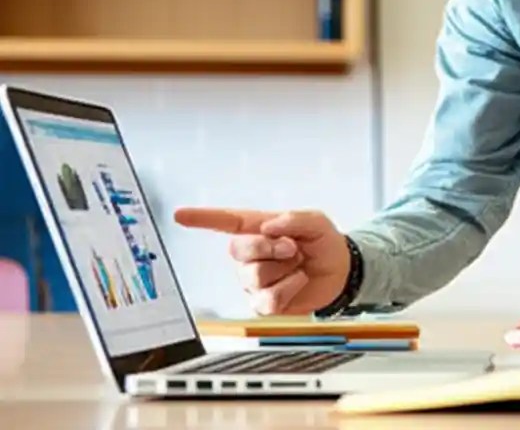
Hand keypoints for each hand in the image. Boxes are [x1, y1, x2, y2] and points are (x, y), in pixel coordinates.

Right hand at [174, 207, 349, 315]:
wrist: (341, 271)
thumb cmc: (323, 243)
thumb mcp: (316, 222)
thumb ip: (293, 218)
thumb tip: (269, 227)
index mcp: (257, 229)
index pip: (224, 222)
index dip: (202, 218)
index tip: (179, 215)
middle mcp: (249, 255)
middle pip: (237, 249)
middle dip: (269, 247)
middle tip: (293, 247)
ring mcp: (253, 280)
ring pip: (253, 275)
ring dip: (284, 268)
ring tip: (297, 264)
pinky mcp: (262, 303)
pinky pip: (266, 300)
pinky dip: (289, 289)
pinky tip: (297, 282)